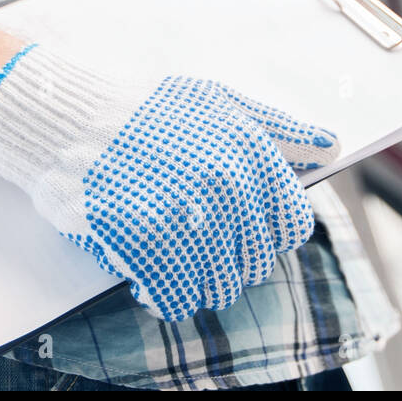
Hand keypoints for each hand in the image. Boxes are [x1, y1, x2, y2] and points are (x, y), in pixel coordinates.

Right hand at [0, 43, 339, 320]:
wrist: (68, 120)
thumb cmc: (142, 112)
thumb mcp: (217, 102)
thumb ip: (279, 128)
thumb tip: (333, 147)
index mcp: (250, 152)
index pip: (291, 224)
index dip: (265, 231)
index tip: (237, 225)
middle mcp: (226, 184)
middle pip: (254, 261)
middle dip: (228, 258)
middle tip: (192, 237)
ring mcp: (186, 214)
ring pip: (219, 286)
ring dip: (197, 281)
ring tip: (169, 254)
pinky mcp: (145, 241)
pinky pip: (175, 298)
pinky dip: (164, 295)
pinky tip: (147, 272)